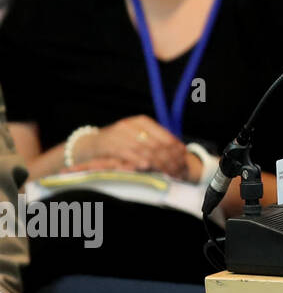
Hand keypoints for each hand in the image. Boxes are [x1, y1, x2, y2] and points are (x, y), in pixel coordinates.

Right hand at [72, 116, 188, 176]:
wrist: (89, 144)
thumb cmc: (117, 143)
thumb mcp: (137, 137)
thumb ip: (154, 141)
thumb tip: (179, 149)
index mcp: (142, 121)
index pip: (165, 135)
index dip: (176, 149)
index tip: (184, 159)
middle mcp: (131, 125)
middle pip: (156, 144)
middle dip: (168, 159)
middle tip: (177, 170)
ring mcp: (119, 133)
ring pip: (144, 149)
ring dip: (156, 162)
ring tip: (166, 171)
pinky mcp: (109, 144)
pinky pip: (127, 153)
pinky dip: (137, 159)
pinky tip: (146, 165)